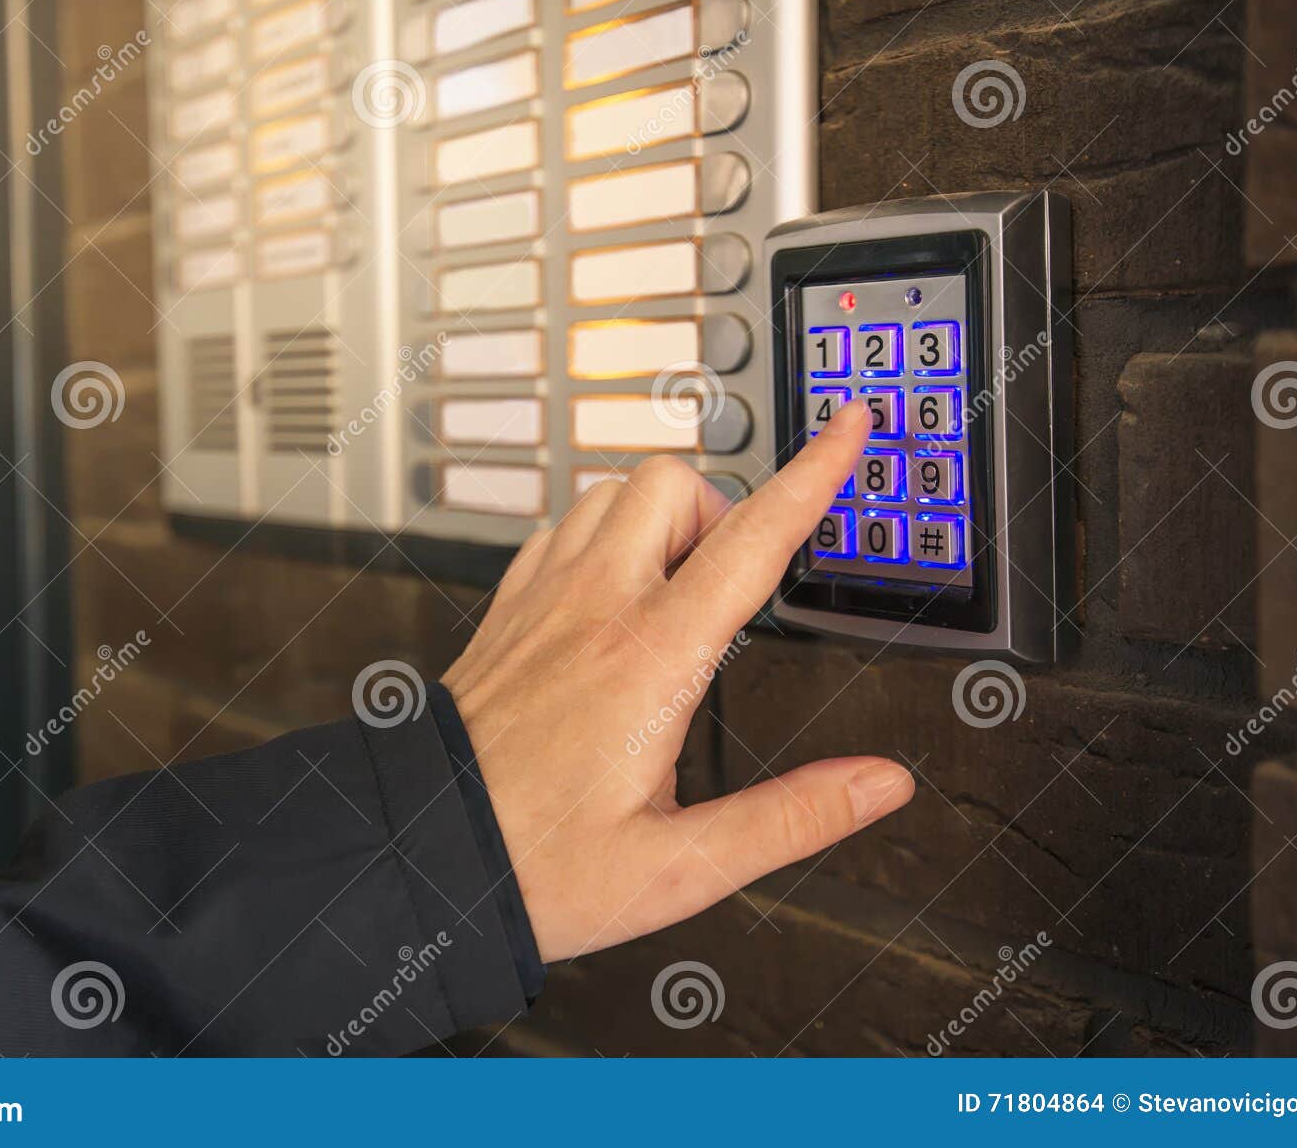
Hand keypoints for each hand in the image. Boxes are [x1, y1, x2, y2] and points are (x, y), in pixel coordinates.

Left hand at [442, 400, 913, 961]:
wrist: (418, 853)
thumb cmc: (536, 867)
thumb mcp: (679, 868)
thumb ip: (789, 820)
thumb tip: (878, 786)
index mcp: (650, 663)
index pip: (751, 541)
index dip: (812, 475)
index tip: (847, 428)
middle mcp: (592, 611)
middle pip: (672, 484)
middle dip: (723, 506)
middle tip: (740, 579)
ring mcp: (541, 602)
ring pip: (610, 492)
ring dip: (661, 517)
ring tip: (681, 589)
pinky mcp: (507, 611)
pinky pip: (561, 527)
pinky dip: (602, 536)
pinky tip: (613, 596)